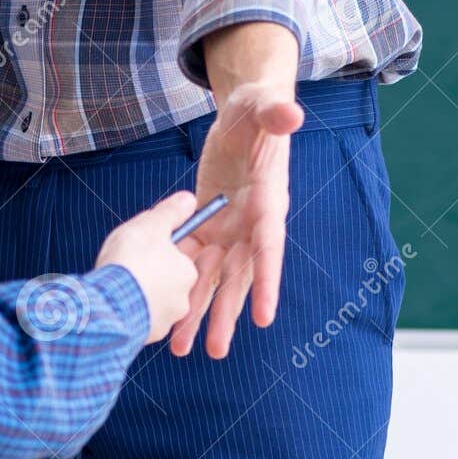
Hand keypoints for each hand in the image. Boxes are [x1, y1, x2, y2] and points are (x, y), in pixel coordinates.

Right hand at [94, 190, 201, 343]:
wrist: (110, 305)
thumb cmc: (131, 261)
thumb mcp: (151, 225)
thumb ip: (171, 213)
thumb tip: (190, 199)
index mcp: (187, 272)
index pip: (177, 257)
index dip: (156, 250)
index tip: (138, 246)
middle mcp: (183, 300)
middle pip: (165, 281)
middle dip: (148, 275)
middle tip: (126, 265)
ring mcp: (164, 321)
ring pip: (151, 302)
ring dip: (137, 295)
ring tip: (116, 285)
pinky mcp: (145, 337)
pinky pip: (137, 320)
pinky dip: (127, 312)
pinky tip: (112, 303)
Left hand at [169, 81, 302, 358]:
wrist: (246, 115)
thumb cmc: (257, 111)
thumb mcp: (261, 108)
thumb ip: (274, 114)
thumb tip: (292, 113)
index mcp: (268, 202)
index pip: (269, 247)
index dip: (267, 281)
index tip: (264, 317)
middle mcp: (251, 223)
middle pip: (239, 276)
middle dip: (226, 313)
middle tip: (214, 350)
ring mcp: (230, 227)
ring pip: (214, 277)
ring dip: (198, 311)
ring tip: (180, 348)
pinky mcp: (210, 222)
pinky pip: (194, 259)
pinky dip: (182, 285)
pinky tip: (165, 311)